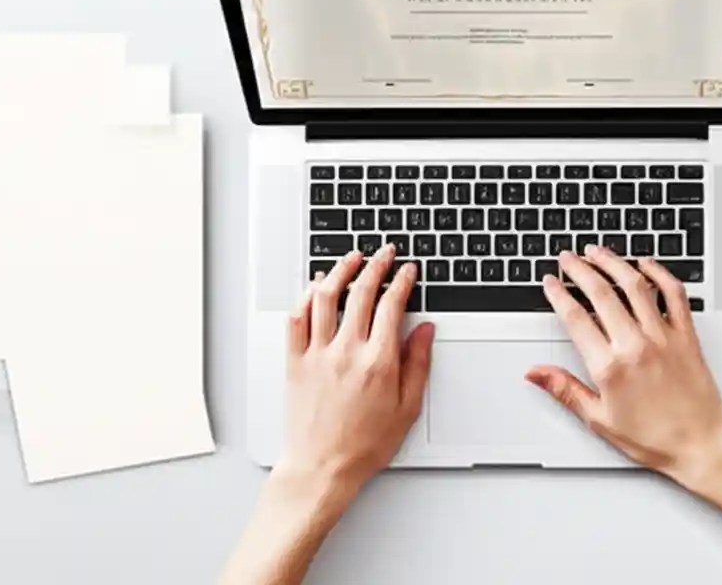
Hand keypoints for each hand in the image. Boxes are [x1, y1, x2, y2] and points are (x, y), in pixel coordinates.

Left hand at [280, 245, 433, 496]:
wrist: (322, 468)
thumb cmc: (364, 445)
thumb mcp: (407, 408)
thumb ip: (418, 364)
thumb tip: (425, 329)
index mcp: (378, 362)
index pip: (392, 305)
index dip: (403, 281)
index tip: (408, 270)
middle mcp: (347, 352)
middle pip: (362, 292)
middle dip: (377, 265)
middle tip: (385, 253)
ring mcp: (318, 354)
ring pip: (326, 296)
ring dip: (341, 270)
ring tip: (352, 258)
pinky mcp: (296, 361)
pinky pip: (297, 318)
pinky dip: (306, 296)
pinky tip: (316, 287)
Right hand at [527, 245, 721, 489]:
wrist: (701, 444)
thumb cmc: (654, 438)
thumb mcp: (599, 418)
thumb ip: (565, 389)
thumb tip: (536, 373)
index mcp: (610, 367)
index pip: (575, 318)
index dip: (558, 294)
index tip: (550, 282)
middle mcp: (636, 345)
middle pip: (601, 293)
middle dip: (580, 269)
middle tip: (567, 257)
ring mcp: (663, 336)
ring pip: (634, 285)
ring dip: (613, 262)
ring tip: (597, 251)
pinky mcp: (686, 335)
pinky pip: (674, 293)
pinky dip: (659, 272)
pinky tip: (645, 263)